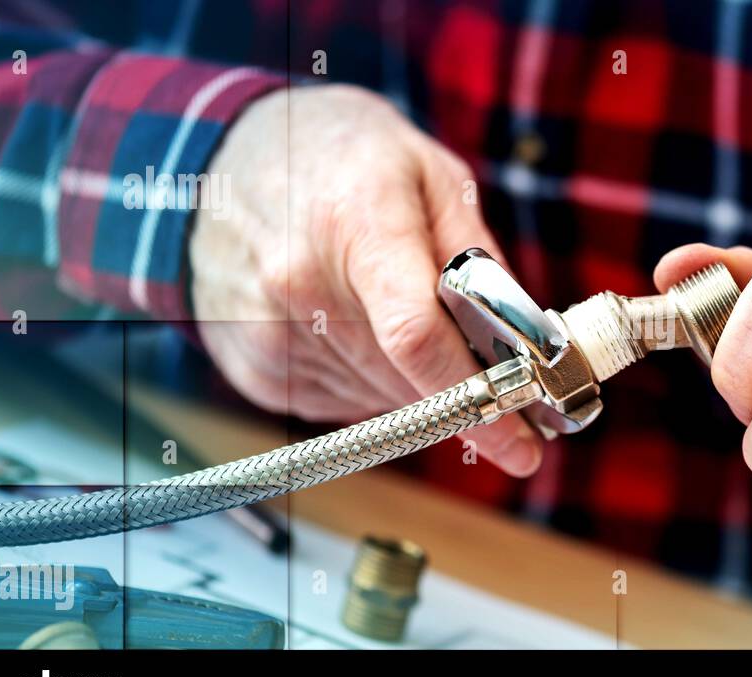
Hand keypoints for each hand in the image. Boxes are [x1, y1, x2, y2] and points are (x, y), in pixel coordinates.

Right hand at [190, 85, 541, 476]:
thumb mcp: (431, 175)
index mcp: (356, 223)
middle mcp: (298, 284)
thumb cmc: (347, 158)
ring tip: (400, 313)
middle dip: (462, 389)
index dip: (477, 396)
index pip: (416, 336)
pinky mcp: (252, 368)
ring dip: (412, 379)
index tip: (524, 445)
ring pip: (379, 399)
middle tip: (493, 370)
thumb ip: (481, 259)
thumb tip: (522, 348)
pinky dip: (370, 379)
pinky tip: (357, 325)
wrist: (227, 155)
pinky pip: (343, 402)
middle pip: (406, 379)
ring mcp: (266, 332)